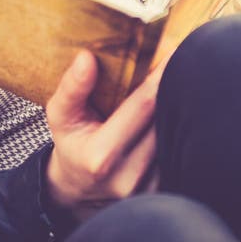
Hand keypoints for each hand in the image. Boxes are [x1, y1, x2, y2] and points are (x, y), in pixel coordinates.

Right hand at [45, 50, 167, 218]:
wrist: (78, 186)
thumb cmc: (71, 141)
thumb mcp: (59, 114)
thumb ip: (72, 87)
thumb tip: (87, 57)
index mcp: (100, 156)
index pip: (142, 106)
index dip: (160, 76)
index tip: (174, 51)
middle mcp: (128, 175)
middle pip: (164, 119)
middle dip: (174, 86)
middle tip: (181, 57)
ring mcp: (148, 187)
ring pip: (174, 135)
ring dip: (178, 106)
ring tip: (178, 81)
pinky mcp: (161, 190)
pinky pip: (176, 151)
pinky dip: (176, 127)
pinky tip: (172, 110)